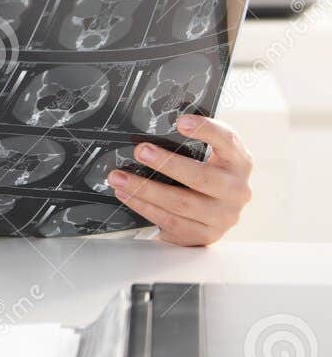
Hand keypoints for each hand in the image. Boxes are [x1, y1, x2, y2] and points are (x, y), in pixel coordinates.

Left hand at [107, 114, 253, 245]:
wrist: (212, 216)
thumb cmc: (203, 175)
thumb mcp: (205, 157)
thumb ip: (189, 144)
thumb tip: (151, 130)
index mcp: (238, 162)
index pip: (228, 141)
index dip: (206, 129)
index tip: (181, 122)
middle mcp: (237, 189)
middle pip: (202, 177)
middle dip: (167, 164)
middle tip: (140, 151)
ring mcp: (224, 215)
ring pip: (181, 202)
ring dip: (145, 189)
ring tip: (118, 177)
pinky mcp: (206, 235)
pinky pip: (170, 220)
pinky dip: (144, 206)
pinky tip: (126, 195)